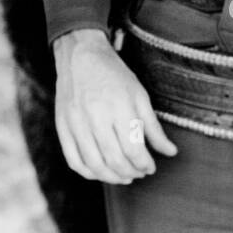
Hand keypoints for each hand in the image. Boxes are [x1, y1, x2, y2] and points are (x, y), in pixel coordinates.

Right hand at [53, 28, 176, 183]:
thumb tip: (170, 152)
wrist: (80, 55)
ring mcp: (76, 123)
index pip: (134, 149)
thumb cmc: (113, 74)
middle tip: (139, 172)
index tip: (150, 166)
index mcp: (119, 107)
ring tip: (123, 176)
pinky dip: (88, 173)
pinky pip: (74, 160)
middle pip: (115, 160)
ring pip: (94, 165)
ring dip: (112, 178)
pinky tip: (101, 171)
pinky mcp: (62, 127)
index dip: (145, 164)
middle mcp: (95, 116)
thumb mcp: (139, 95)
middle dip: (131, 173)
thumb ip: (153, 127)